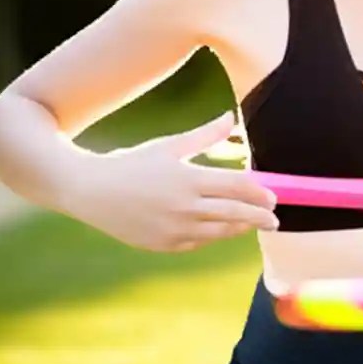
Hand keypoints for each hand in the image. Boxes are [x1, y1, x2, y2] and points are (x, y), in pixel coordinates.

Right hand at [63, 111, 279, 252]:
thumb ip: (203, 136)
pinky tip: (222, 229)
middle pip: (235, 213)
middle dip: (259, 216)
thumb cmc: (131, 163)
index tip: (273, 196)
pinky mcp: (164, 245)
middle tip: (274, 218)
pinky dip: (214, 235)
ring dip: (239, 227)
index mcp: (188, 179)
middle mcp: (184, 207)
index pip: (237, 188)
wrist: (89, 191)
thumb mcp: (167, 146)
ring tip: (252, 223)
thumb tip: (229, 118)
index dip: (259, 193)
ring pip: (219, 232)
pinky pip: (199, 242)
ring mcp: (174, 229)